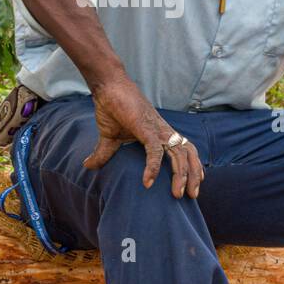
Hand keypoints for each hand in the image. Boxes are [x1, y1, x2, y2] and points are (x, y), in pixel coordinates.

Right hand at [82, 76, 204, 197]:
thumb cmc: (112, 107)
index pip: (184, 149)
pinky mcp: (145, 127)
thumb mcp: (109, 137)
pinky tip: (147, 182)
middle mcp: (162, 131)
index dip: (192, 165)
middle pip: (187, 153)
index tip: (195, 184)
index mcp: (159, 133)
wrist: (108, 87)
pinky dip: (153, 167)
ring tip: (177, 193)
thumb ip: (104, 153)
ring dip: (181, 174)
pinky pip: (155, 150)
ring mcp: (156, 129)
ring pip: (178, 153)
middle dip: (193, 175)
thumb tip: (88, 166)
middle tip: (192, 196)